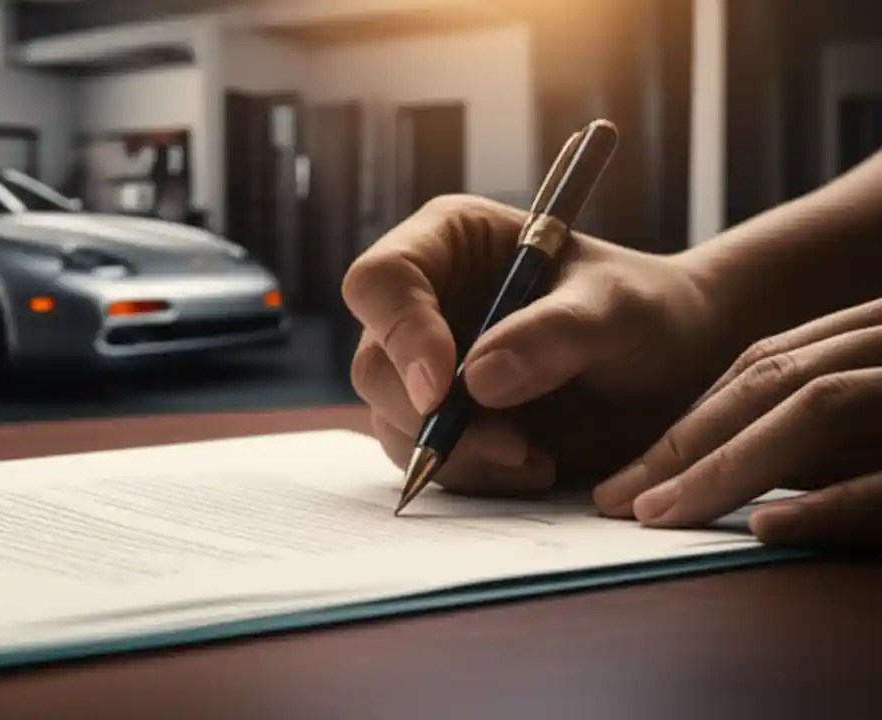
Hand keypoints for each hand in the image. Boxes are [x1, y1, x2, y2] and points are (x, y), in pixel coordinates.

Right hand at [341, 195, 733, 494]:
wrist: (673, 369)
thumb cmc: (648, 312)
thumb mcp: (618, 309)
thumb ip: (555, 334)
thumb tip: (477, 380)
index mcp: (449, 243)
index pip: (382, 280)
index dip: (400, 332)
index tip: (444, 387)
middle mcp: (424, 303)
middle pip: (374, 363)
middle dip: (428, 413)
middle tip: (506, 441)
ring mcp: (428, 366)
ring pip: (393, 420)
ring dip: (456, 452)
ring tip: (535, 457)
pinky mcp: (445, 421)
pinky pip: (427, 459)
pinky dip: (474, 474)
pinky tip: (536, 466)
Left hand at [594, 298, 881, 547]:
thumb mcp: (869, 436)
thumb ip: (809, 445)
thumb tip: (701, 478)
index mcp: (872, 338)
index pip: (765, 368)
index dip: (689, 422)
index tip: (625, 478)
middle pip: (773, 382)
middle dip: (683, 445)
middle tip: (611, 500)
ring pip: (818, 407)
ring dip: (728, 465)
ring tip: (658, 513)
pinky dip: (827, 503)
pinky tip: (765, 527)